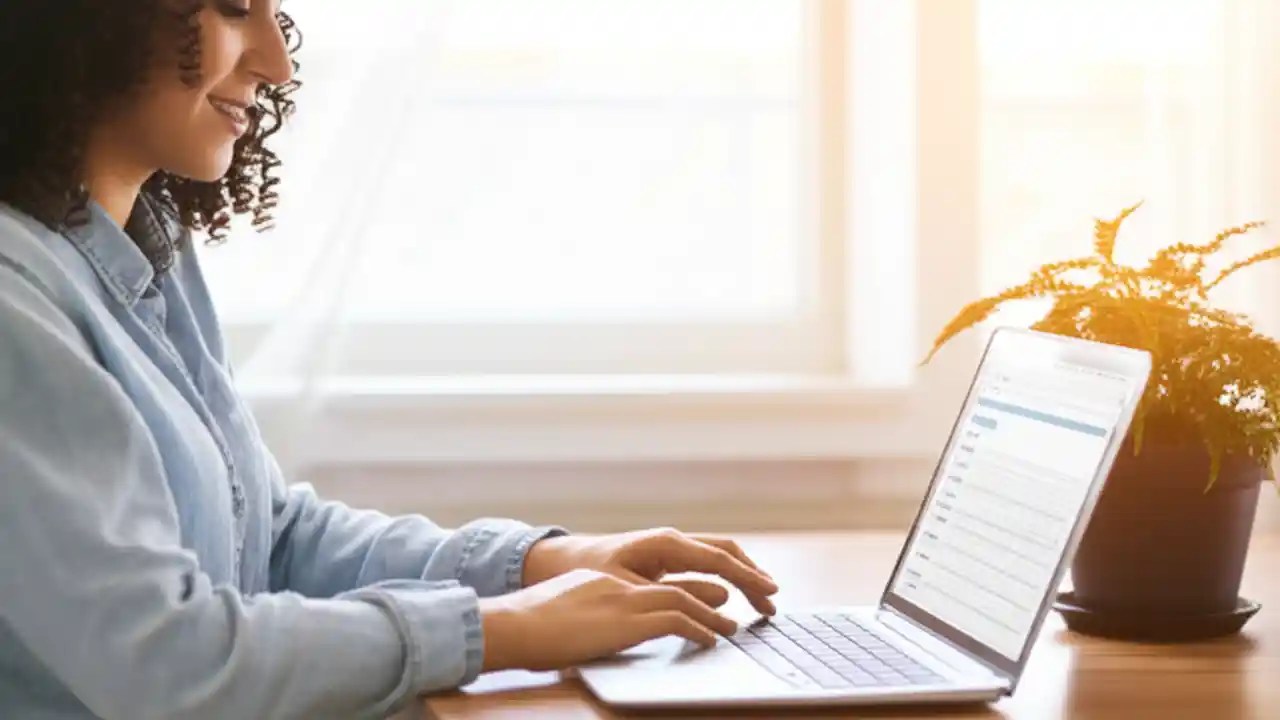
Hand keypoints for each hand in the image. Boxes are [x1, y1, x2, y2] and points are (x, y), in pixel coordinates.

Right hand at [480, 568, 738, 671]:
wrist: (513, 624)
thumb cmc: (525, 629)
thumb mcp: (561, 618)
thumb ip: (582, 620)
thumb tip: (586, 635)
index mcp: (601, 583)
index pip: (650, 586)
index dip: (678, 594)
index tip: (696, 604)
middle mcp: (617, 586)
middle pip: (674, 588)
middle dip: (705, 599)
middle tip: (727, 611)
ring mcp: (623, 601)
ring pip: (682, 601)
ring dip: (710, 615)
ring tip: (729, 628)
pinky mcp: (627, 622)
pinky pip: (676, 621)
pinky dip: (698, 629)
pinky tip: (710, 640)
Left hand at [522, 528, 777, 615]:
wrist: (561, 560)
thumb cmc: (590, 572)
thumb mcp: (630, 587)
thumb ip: (677, 593)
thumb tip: (721, 597)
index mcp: (665, 543)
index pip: (718, 559)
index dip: (747, 577)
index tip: (770, 593)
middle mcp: (672, 540)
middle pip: (725, 553)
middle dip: (751, 575)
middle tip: (773, 602)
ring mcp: (670, 547)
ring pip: (718, 557)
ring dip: (742, 576)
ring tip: (762, 600)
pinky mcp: (666, 558)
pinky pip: (704, 565)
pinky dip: (725, 577)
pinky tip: (735, 594)